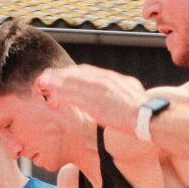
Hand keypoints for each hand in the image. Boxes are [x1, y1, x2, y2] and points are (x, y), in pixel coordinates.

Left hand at [34, 63, 148, 131]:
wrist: (147, 116)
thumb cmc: (144, 112)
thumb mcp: (134, 96)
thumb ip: (122, 93)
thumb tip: (121, 96)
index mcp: (113, 78)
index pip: (88, 72)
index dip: (73, 74)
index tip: (63, 77)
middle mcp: (103, 79)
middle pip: (76, 73)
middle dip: (60, 75)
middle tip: (46, 78)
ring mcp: (97, 89)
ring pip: (71, 82)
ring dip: (55, 83)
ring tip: (42, 85)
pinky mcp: (92, 100)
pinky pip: (71, 95)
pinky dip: (60, 94)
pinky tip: (51, 98)